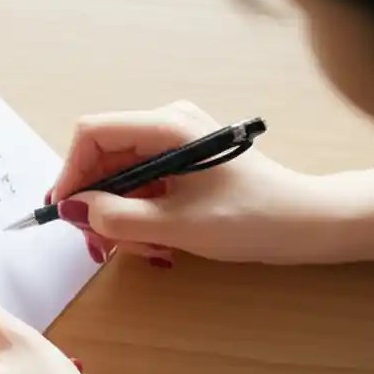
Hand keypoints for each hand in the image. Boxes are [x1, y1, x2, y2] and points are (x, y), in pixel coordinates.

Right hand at [51, 101, 342, 264]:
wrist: (309, 224)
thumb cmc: (252, 219)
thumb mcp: (178, 226)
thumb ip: (117, 217)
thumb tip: (70, 208)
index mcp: (166, 126)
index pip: (93, 133)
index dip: (70, 171)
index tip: (65, 212)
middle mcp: (165, 124)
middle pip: (103, 157)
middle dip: (97, 203)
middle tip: (102, 246)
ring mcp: (174, 141)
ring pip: (119, 175)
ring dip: (119, 216)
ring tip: (140, 250)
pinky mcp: (181, 160)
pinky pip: (141, 183)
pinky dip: (138, 214)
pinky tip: (153, 242)